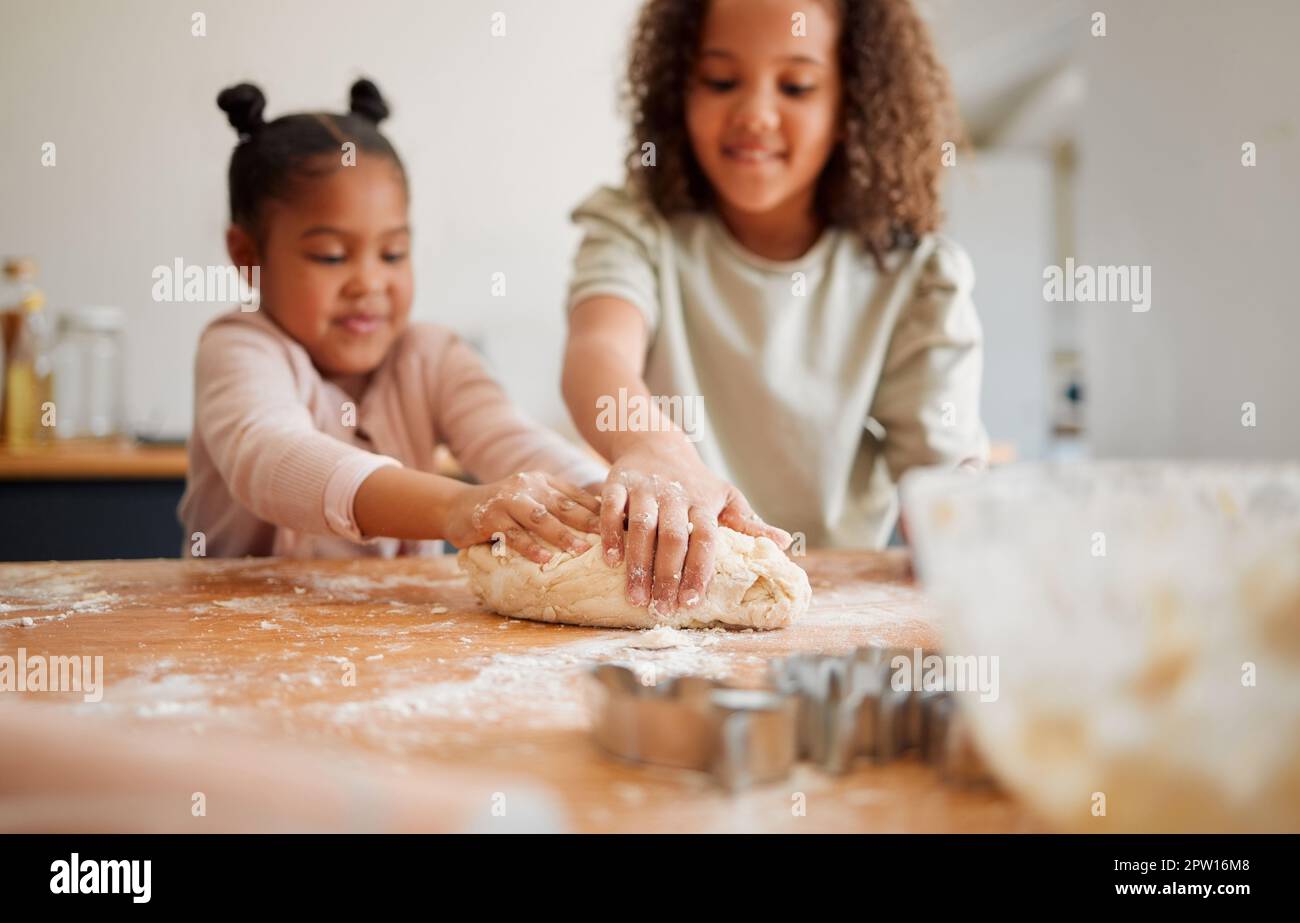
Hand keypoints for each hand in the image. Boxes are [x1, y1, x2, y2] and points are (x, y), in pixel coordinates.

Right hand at [442, 471, 600, 563]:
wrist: (456, 507)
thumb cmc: (502, 510)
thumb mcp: (532, 501)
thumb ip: (557, 508)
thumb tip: (600, 529)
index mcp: (544, 482)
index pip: (578, 496)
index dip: (601, 511)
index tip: (621, 527)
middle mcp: (529, 486)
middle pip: (564, 506)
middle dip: (589, 522)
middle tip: (612, 539)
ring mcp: (509, 500)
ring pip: (541, 518)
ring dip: (562, 535)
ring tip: (581, 550)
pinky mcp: (491, 517)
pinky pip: (514, 534)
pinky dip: (530, 548)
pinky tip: (544, 560)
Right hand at [597, 439, 790, 613]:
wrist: (655, 443)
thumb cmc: (694, 481)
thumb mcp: (724, 497)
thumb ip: (748, 523)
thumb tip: (785, 543)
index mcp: (702, 503)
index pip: (705, 538)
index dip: (699, 569)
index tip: (692, 601)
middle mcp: (674, 496)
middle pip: (673, 537)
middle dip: (667, 575)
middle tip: (662, 609)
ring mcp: (645, 489)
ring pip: (642, 527)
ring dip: (638, 564)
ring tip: (636, 597)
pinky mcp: (618, 483)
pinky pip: (611, 509)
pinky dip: (610, 534)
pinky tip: (610, 561)